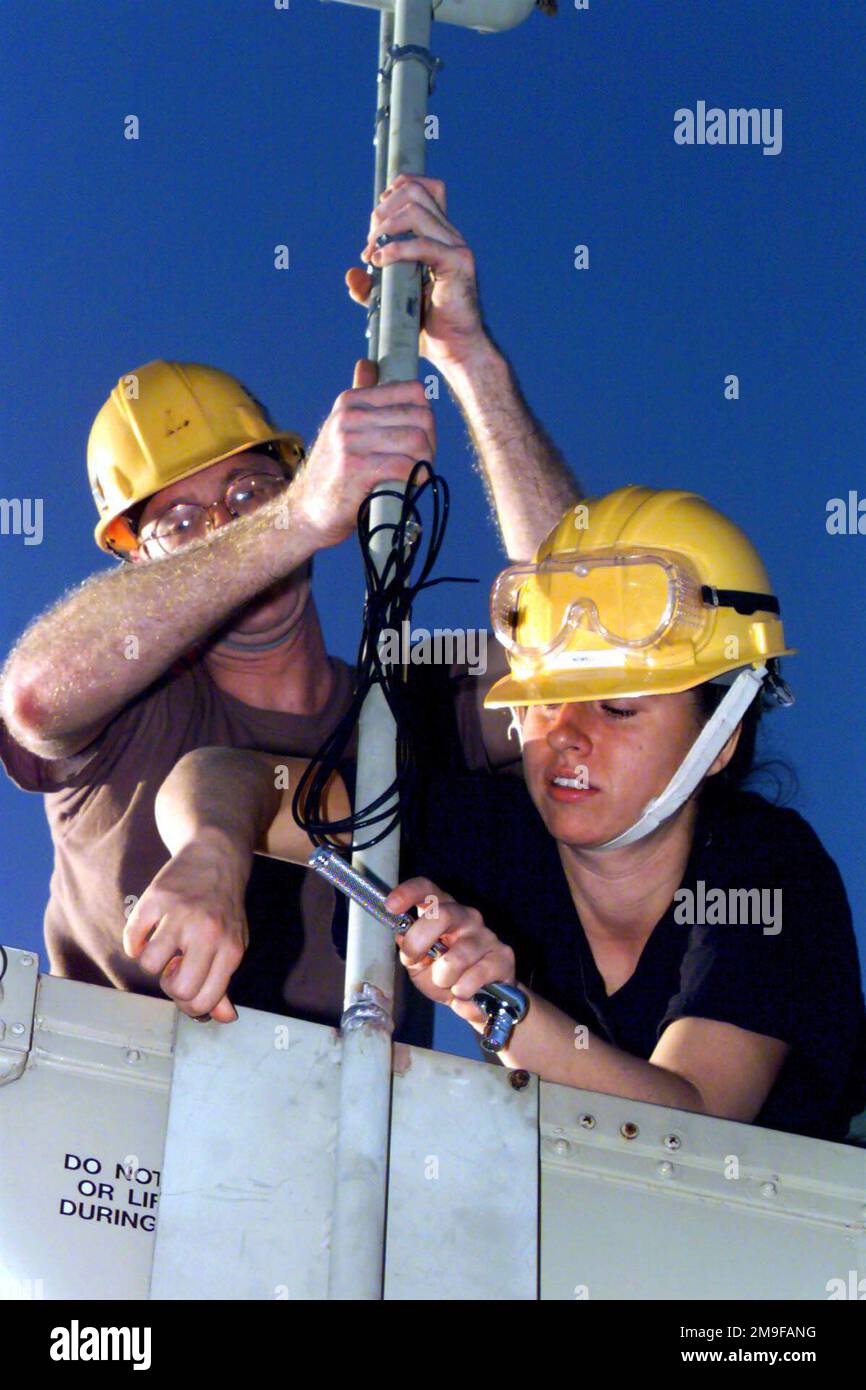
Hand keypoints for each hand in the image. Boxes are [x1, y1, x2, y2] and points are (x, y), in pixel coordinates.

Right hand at [123, 832, 249, 1023]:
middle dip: (169, 985)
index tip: (187, 985)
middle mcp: (207, 932)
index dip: (188, 1004)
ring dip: (151, 960)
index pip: (203, 1000)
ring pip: (150, 964)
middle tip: (174, 966)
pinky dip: (135, 941)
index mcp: (229, 949)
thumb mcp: (233, 943)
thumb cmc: (224, 907)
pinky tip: (148, 931)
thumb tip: (221, 1018)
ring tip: (163, 944)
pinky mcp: (156, 898)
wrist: (216, 856)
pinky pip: (132, 938)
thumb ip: (223, 982)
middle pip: (178, 988)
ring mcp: (181, 914)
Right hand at [291, 359, 435, 548]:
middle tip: (422, 460)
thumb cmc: (333, 473)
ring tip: (417, 473)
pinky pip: (404, 465)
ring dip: (425, 461)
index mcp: (350, 401)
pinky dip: (416, 477)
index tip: (420, 438)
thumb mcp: (342, 428)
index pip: (412, 391)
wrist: (306, 512)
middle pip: (420, 417)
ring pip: (416, 440)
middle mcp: (349, 416)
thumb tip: (367, 363)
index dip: (426, 416)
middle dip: (430, 441)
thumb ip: (359, 396)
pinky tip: (412, 485)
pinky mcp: (357, 468)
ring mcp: (351, 441)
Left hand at [347, 174, 486, 369]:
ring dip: (386, 227)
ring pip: (416, 209)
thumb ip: (371, 287)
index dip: (392, 194)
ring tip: (374, 254)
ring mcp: (456, 246)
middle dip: (382, 211)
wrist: (454, 351)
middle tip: (370, 244)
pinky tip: (381, 262)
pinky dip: (395, 249)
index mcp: (437, 235)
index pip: (420, 187)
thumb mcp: (389, 303)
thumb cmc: (426, 327)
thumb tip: (352, 274)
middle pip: (414, 190)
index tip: (374, 229)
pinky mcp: (458, 264)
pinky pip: (422, 244)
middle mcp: (449, 234)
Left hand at [385, 876, 515, 1027]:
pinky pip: (474, 978)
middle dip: (419, 941)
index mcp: (442, 911)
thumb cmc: (445, 976)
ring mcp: (486, 935)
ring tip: (446, 983)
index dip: (408, 893)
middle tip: (413, 960)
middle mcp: (466, 916)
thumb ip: (410, 950)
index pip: (427, 889)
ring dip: (442, 978)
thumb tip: (404, 938)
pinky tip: (464, 992)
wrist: (480, 1001)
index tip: (391, 906)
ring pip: (456, 957)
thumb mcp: (419, 965)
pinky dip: (462, 991)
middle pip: (442, 914)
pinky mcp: (503, 956)